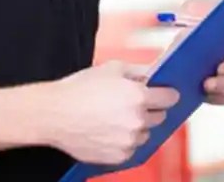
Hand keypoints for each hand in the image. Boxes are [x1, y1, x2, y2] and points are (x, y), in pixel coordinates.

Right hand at [43, 61, 179, 164]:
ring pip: (144, 134)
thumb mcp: (111, 68)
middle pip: (159, 117)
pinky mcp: (119, 157)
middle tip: (132, 104)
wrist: (54, 114)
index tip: (164, 94)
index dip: (167, 94)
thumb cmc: (80, 88)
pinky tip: (108, 131)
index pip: (169, 98)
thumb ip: (138, 71)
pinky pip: (131, 149)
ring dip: (137, 127)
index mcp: (138, 96)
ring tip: (115, 118)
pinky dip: (124, 142)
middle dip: (150, 110)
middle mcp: (137, 120)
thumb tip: (155, 74)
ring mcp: (128, 141)